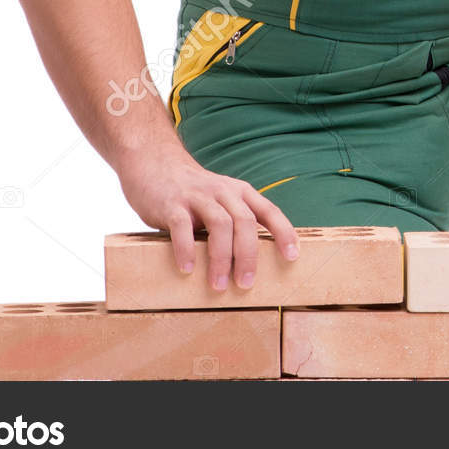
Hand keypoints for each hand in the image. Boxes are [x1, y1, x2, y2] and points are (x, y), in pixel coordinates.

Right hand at [117, 147, 299, 290]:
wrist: (155, 163)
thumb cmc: (193, 193)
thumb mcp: (222, 200)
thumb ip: (235, 222)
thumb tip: (251, 263)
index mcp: (240, 192)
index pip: (268, 211)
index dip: (283, 232)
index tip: (292, 256)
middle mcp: (223, 192)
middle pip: (244, 222)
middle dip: (247, 255)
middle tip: (245, 284)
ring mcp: (197, 196)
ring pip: (219, 225)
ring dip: (221, 257)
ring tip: (218, 285)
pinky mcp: (172, 204)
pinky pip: (182, 226)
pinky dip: (186, 249)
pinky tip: (188, 269)